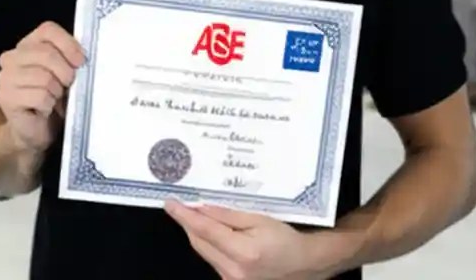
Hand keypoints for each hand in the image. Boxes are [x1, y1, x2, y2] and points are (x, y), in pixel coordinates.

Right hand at [0, 21, 85, 151]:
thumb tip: (83, 58)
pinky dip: (49, 106)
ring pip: (44, 77)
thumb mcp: (65, 74)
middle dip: (65, 73)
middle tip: (69, 86)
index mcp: (27, 45)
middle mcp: (11, 57)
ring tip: (53, 100)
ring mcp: (5, 77)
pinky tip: (44, 110)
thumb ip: (71, 60)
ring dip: (56, 92)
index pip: (47, 30)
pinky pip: (40, 96)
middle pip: (47, 53)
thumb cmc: (54, 99)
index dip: (68, 44)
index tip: (81, 61)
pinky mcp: (5, 97)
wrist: (36, 131)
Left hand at [166, 201, 330, 279]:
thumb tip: (201, 207)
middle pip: (199, 242)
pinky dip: (208, 244)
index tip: (171, 203)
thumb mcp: (259, 220)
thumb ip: (228, 215)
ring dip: (197, 233)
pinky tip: (211, 232)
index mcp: (244, 252)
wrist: (304, 264)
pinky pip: (212, 259)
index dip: (185, 215)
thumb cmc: (286, 240)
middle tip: (180, 204)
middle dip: (188, 222)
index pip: (205, 230)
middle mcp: (235, 271)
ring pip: (203, 251)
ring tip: (196, 215)